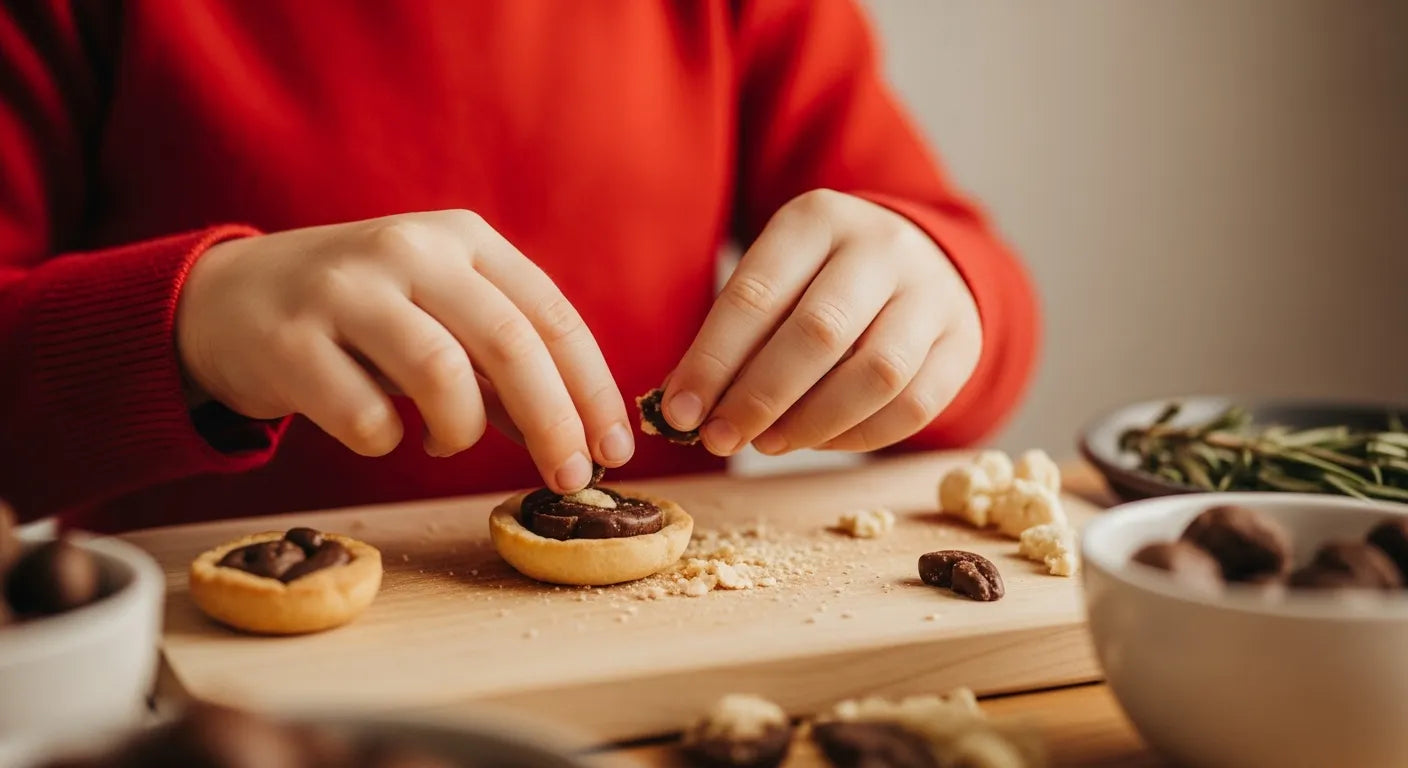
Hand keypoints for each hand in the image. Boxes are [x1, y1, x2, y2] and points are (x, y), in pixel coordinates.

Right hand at [176, 210, 632, 492]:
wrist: (225, 300)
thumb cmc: (359, 318)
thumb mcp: (439, 315)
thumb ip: (504, 366)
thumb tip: (581, 435)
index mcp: (462, 238)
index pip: (551, 315)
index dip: (593, 389)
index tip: (617, 450)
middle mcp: (408, 249)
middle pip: (510, 343)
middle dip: (556, 423)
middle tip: (572, 481)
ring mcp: (344, 289)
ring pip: (441, 375)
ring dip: (462, 432)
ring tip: (448, 443)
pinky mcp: (288, 340)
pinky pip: (365, 416)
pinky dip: (387, 442)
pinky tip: (381, 432)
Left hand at [661, 190, 980, 455]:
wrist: (921, 260)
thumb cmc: (821, 280)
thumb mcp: (776, 276)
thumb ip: (734, 333)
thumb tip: (685, 405)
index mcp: (817, 219)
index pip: (756, 294)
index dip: (713, 360)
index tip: (678, 412)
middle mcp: (881, 247)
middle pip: (817, 333)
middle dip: (758, 397)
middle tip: (719, 437)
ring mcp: (931, 293)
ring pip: (875, 373)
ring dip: (810, 422)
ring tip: (765, 442)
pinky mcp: (962, 342)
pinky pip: (913, 405)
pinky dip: (858, 436)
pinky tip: (817, 440)